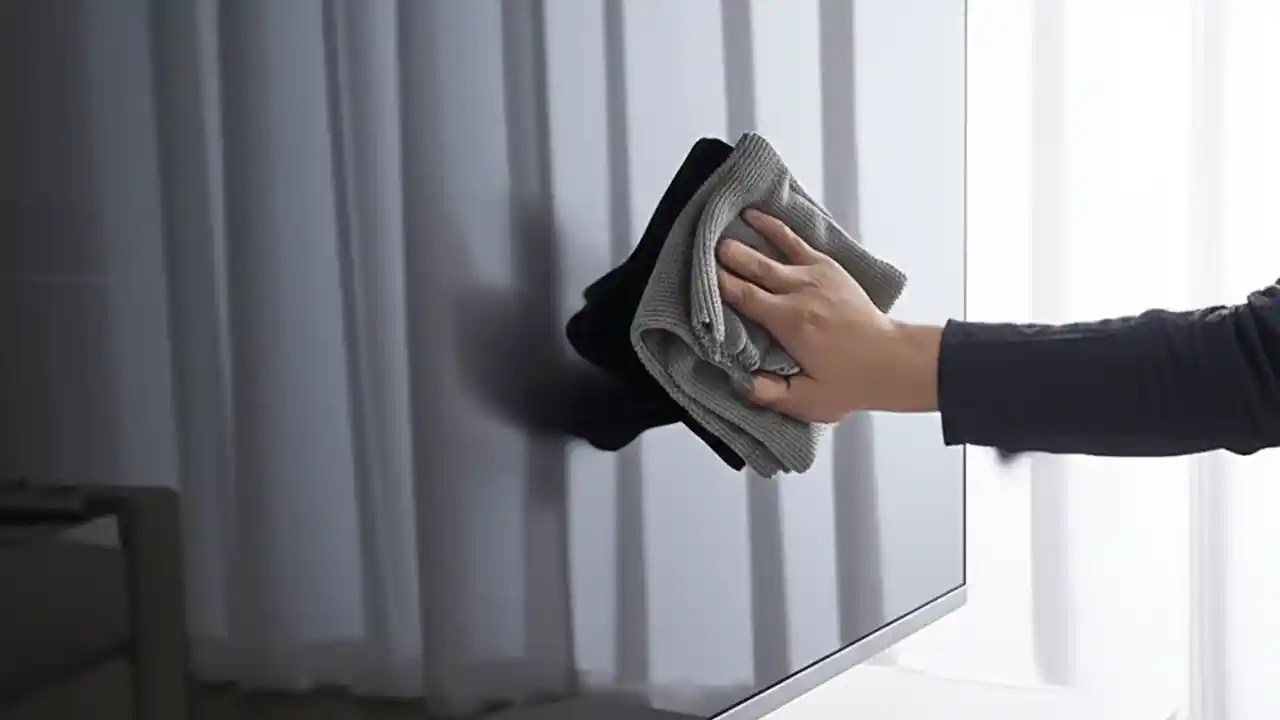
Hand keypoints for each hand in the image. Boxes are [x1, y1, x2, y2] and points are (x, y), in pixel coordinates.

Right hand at [716, 209, 940, 420]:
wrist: (892, 361)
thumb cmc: (851, 381)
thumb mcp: (809, 401)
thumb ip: (772, 394)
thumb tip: (743, 383)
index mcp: (789, 323)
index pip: (743, 297)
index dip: (718, 285)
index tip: (699, 278)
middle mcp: (799, 293)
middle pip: (753, 268)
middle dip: (727, 257)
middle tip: (705, 250)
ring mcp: (815, 276)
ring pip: (771, 252)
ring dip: (745, 241)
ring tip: (722, 231)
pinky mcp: (828, 268)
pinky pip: (796, 241)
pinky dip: (775, 227)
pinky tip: (757, 216)